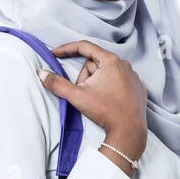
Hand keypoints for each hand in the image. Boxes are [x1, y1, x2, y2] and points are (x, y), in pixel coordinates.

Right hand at [43, 41, 147, 161]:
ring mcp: (133, 76)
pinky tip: (107, 100)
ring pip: (106, 73)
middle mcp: (125, 65)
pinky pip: (119, 81)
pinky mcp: (137, 88)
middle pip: (95, 63)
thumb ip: (57, 83)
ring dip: (96, 82)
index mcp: (111, 61)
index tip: (55, 54)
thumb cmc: (105, 111)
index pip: (84, 47)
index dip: (66, 49)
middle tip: (83, 92)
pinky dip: (110, 87)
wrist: (129, 131)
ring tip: (97, 99)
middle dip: (85, 76)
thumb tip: (41, 74)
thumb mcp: (77, 96)